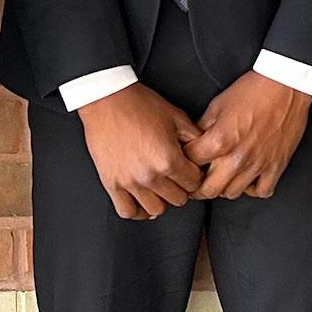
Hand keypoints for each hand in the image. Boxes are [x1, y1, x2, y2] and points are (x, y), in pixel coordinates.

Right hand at [77, 83, 203, 220]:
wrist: (107, 100)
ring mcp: (129, 182)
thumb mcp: (176, 116)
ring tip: (162, 188)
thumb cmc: (139, 104)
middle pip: (178, 199)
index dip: (196, 176)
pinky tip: (143, 203)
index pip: (194, 183)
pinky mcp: (112, 183)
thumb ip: (193, 137)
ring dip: (162, 200)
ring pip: (156, 209)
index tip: (192, 171)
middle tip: (178, 178)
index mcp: (169, 159)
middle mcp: (150, 175)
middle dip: (182, 188)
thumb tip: (204, 152)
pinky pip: (127, 211)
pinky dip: (138, 211)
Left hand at [184, 71, 310, 199]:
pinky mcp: (276, 166)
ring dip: (223, 187)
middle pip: (208, 189)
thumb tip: (192, 142)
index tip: (187, 158)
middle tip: (197, 180)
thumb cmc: (254, 90)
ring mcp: (258, 164)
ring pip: (232, 193)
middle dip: (198, 186)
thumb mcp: (218, 104)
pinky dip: (253, 189)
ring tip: (221, 178)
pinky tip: (248, 179)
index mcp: (220, 140)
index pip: (191, 162)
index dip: (185, 159)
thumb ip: (202, 127)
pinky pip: (262, 191)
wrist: (285, 86)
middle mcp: (238, 158)